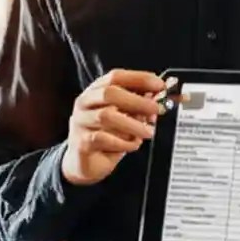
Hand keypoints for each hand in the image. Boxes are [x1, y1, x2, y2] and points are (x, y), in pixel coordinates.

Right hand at [60, 69, 168, 185]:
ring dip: (133, 124)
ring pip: (107, 116)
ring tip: (148, 132)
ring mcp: (81, 122)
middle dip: (137, 100)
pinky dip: (124, 142)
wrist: (84, 163)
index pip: (116, 77)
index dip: (138, 78)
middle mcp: (85, 103)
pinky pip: (104, 138)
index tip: (158, 84)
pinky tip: (133, 144)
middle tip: (155, 109)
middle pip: (109, 93)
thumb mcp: (124, 118)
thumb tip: (155, 100)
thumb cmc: (106, 136)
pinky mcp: (81, 142)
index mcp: (95, 91)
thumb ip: (137, 108)